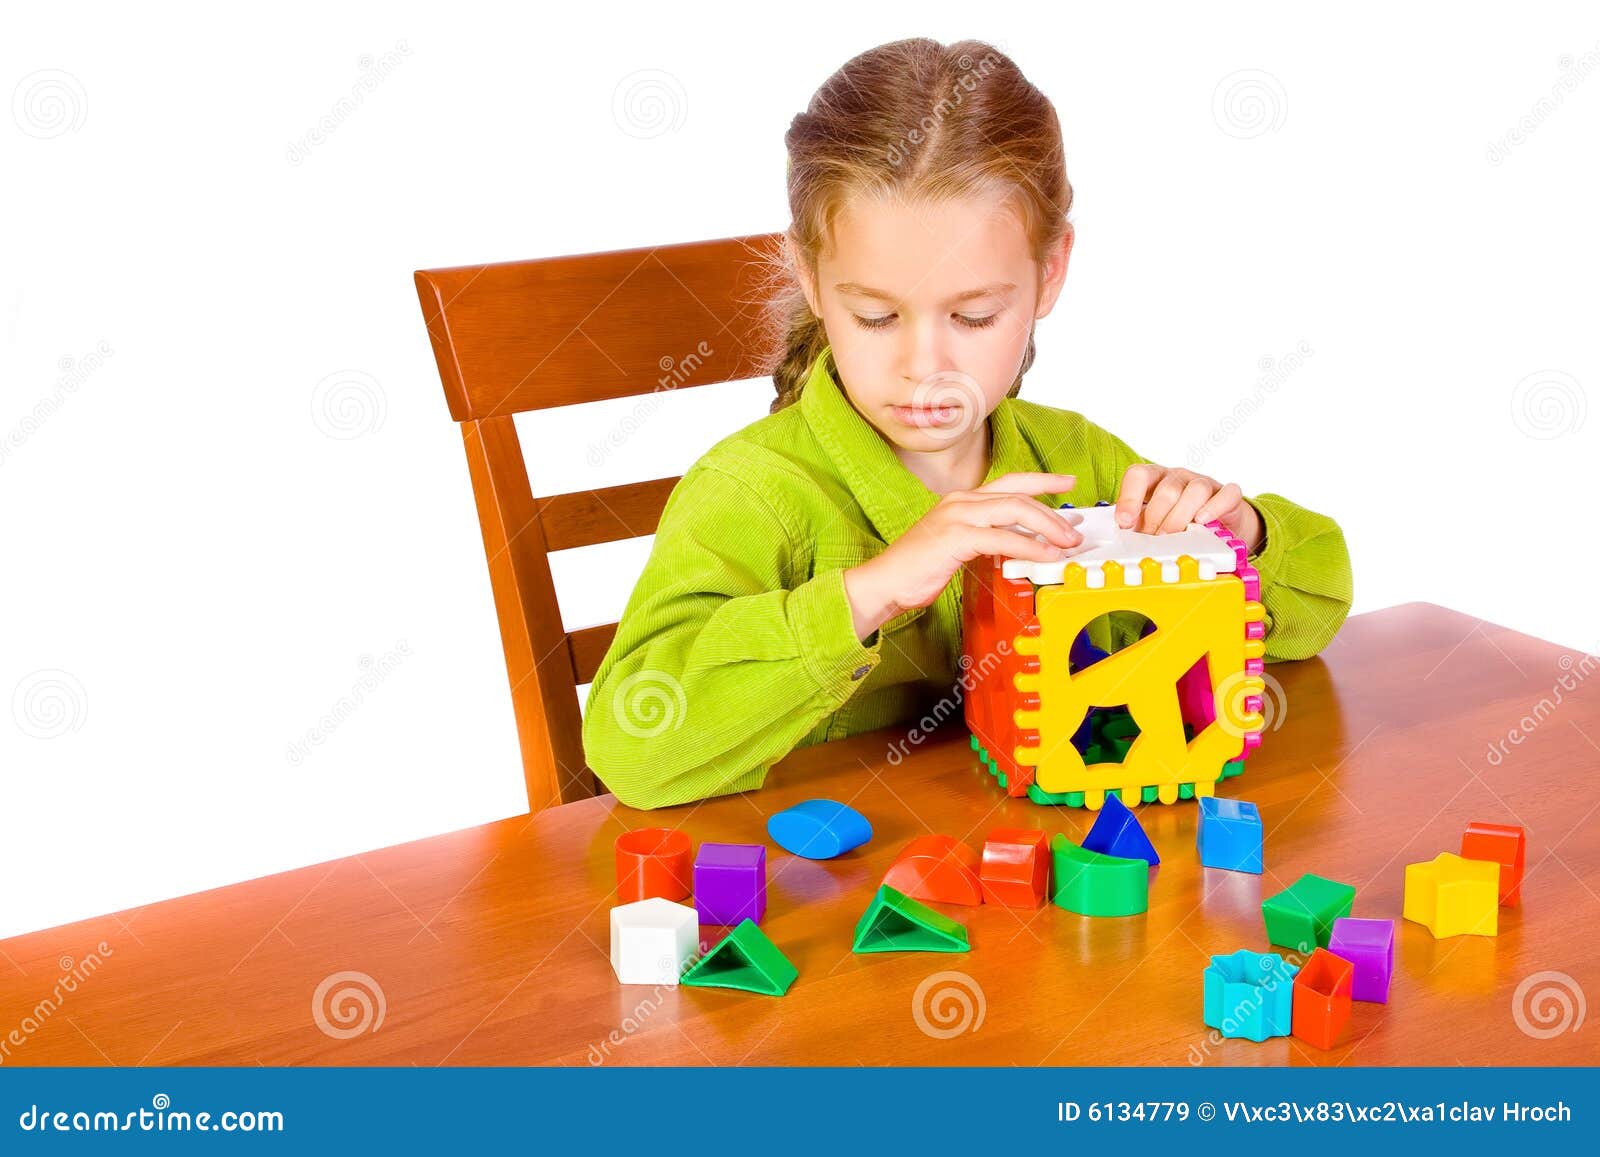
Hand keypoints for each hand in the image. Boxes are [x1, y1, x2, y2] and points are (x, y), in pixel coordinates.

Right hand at [842, 472, 1080, 641]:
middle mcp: (961, 502)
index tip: (1066, 482)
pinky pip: (1002, 538)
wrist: (884, 583)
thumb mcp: (957, 547)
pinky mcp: (955, 537)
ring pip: (1014, 510)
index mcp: (962, 501)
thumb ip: (985, 539)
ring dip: (1048, 526)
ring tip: (1068, 542)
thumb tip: (1019, 544)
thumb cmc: (917, 569)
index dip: (1041, 480)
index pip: (1009, 483)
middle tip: (1076, 527)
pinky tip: (1044, 556)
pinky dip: (1029, 546)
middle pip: (1018, 495)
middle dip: (1053, 510)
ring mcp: (957, 517)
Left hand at [1113, 464, 1263, 553]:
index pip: (1138, 475)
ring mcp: (1204, 483)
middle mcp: (1178, 477)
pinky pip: (1226, 494)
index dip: (1129, 498)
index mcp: (1155, 480)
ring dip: (1181, 517)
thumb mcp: (1153, 521)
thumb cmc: (1178, 521)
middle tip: (1152, 540)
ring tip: (1172, 537)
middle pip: (1166, 490)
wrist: (1219, 524)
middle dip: (1156, 518)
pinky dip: (1214, 507)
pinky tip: (1202, 520)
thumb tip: (1119, 537)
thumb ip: (1138, 524)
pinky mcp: (1228, 495)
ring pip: (1195, 491)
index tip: (1124, 523)